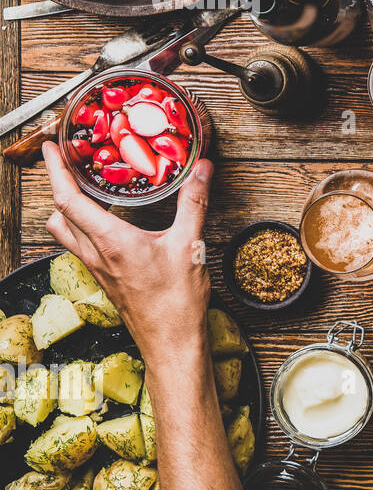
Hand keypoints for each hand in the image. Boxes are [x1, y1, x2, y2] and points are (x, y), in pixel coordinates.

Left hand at [42, 141, 213, 375]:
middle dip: (58, 183)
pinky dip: (82, 226)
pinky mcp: (105, 278)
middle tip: (68, 163)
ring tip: (82, 189)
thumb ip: (193, 203)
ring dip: (66, 208)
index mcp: (111, 241)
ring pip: (64, 232)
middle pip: (59, 213)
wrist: (171, 341)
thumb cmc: (177, 301)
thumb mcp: (190, 245)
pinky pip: (81, 245)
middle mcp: (96, 253)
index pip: (69, 199)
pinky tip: (105, 222)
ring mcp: (97, 268)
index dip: (56, 170)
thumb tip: (201, 171)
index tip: (53, 148)